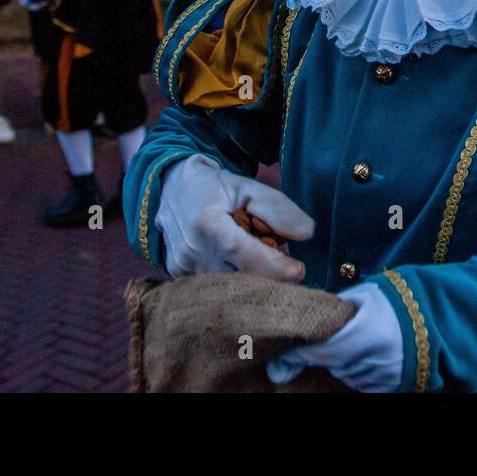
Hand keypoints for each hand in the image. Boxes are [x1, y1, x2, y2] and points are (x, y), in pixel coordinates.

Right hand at [155, 155, 313, 281]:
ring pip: (229, 287)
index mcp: (208, 223)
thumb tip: (306, 233)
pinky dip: (235, 280)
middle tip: (286, 266)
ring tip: (258, 257)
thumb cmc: (215, 188)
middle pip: (241, 279)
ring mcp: (182, 269)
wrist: (170, 190)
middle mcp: (192, 252)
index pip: (246, 256)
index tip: (299, 270)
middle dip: (269, 277)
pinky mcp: (180, 279)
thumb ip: (277, 209)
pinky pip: (215, 288)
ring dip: (252, 279)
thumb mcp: (248, 187)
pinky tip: (238, 264)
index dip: (276, 268)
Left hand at [266, 282, 403, 392]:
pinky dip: (358, 372)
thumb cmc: (396, 302)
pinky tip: (368, 355)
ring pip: (345, 376)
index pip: (317, 353)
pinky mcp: (390, 387)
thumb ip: (336, 308)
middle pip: (331, 365)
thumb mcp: (365, 296)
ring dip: (343, 364)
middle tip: (336, 337)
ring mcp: (382, 377)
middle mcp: (371, 361)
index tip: (279, 364)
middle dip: (326, 354)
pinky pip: (362, 384)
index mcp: (363, 335)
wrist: (434, 318)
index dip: (295, 358)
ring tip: (359, 342)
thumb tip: (307, 322)